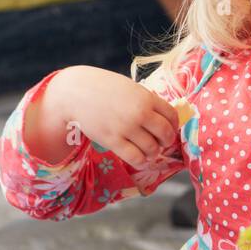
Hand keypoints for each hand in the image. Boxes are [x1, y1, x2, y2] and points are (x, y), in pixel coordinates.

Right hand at [49, 67, 180, 169]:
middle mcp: (140, 113)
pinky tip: (140, 158)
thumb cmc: (104, 88)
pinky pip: (135, 158)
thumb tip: (163, 118)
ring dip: (154, 152)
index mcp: (147, 97)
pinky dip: (142, 161)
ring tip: (150, 151)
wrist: (76, 92)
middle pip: (165, 134)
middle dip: (166, 141)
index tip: (170, 130)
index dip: (174, 126)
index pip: (172, 116)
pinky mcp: (112, 141)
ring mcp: (126, 128)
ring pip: (152, 148)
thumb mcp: (130, 88)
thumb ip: (146, 101)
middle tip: (162, 143)